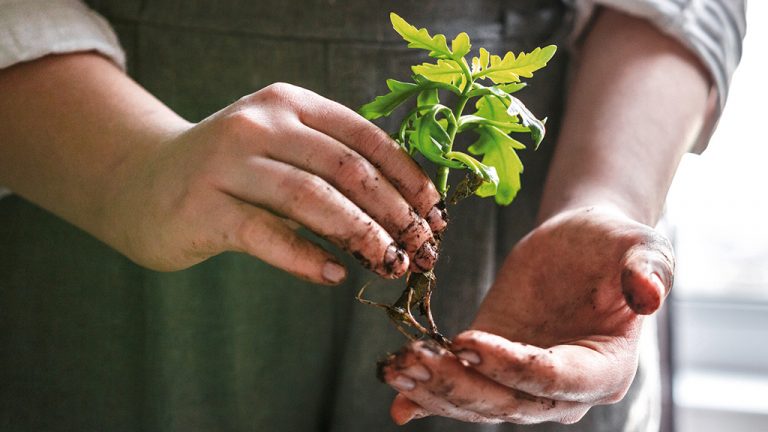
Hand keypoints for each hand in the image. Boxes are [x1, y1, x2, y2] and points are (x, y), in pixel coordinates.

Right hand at [107, 82, 445, 281]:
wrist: (141, 181)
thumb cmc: (229, 171)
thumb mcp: (279, 149)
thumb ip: (329, 166)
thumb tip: (406, 208)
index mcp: (288, 105)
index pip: (363, 136)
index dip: (406, 175)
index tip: (434, 212)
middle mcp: (259, 125)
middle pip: (345, 169)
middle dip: (394, 212)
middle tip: (423, 248)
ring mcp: (227, 163)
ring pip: (311, 200)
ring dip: (362, 235)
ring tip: (392, 264)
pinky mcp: (203, 207)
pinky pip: (267, 235)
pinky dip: (307, 257)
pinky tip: (336, 274)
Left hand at [381, 205, 673, 423]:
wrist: (578, 243)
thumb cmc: (611, 243)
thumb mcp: (638, 246)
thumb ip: (648, 269)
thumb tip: (650, 294)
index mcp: (605, 368)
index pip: (555, 378)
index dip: (511, 366)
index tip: (467, 343)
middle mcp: (563, 390)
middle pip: (508, 402)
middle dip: (460, 385)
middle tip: (414, 362)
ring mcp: (524, 383)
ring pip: (479, 402)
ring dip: (436, 390)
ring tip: (397, 369)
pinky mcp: (492, 365)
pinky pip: (463, 387)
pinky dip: (430, 397)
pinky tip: (398, 400)